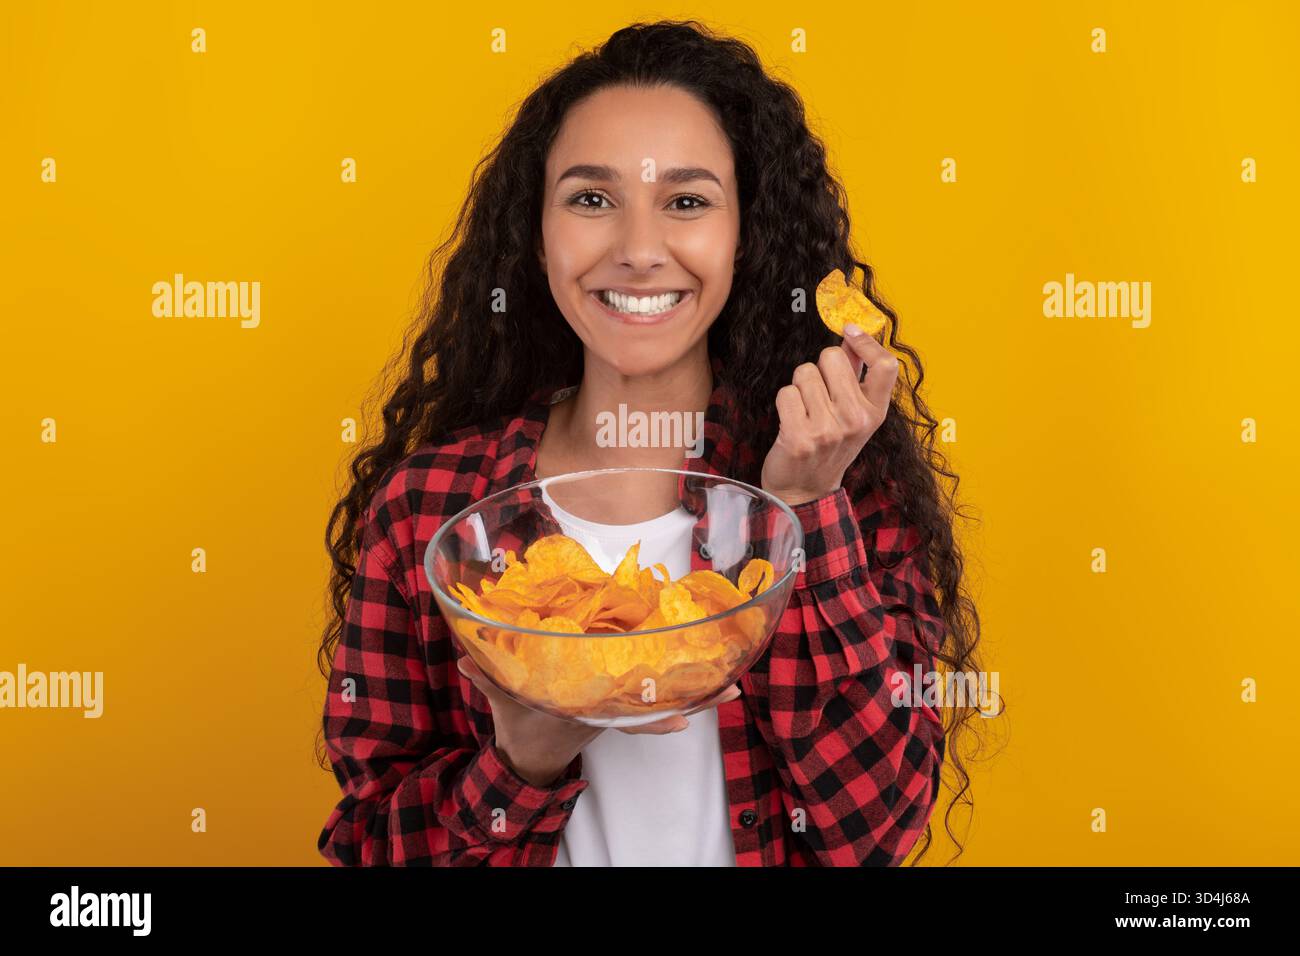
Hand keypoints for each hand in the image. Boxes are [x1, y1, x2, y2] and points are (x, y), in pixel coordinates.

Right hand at [456, 657, 740, 782]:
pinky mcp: (619, 697)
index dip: (652, 721)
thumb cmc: (521, 721)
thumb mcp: (504, 699)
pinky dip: (681, 685)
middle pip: (658, 706)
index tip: (682, 724)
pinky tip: (709, 671)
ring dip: (699, 693)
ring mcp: (617, 705)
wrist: (529, 749)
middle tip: (732, 692)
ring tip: (735, 686)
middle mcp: (610, 709)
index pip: (623, 718)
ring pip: (663, 700)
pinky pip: (653, 692)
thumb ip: (487, 676)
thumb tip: (466, 656)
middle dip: (695, 700)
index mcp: (588, 710)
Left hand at [760, 323, 898, 506]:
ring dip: (799, 387)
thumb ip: (854, 375)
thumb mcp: (852, 414)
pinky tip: (792, 423)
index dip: (866, 342)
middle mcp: (856, 420)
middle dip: (819, 368)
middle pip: (832, 357)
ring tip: (805, 412)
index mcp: (875, 412)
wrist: (805, 490)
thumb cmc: (829, 446)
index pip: (886, 365)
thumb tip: (851, 334)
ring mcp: (828, 430)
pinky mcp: (799, 437)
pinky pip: (786, 393)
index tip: (848, 331)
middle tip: (817, 394)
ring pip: (804, 373)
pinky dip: (784, 403)